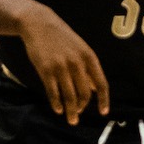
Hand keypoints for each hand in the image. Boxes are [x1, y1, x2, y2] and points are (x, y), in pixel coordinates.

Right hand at [17, 7, 107, 124]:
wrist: (39, 23)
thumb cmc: (61, 37)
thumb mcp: (80, 49)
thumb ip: (88, 68)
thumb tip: (95, 89)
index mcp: (89, 57)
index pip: (101, 84)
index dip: (104, 100)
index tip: (104, 112)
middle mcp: (77, 63)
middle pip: (85, 94)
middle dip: (83, 107)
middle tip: (79, 113)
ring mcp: (61, 67)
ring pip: (70, 97)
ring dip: (71, 111)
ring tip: (71, 119)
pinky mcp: (46, 70)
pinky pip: (54, 93)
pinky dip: (57, 104)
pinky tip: (58, 110)